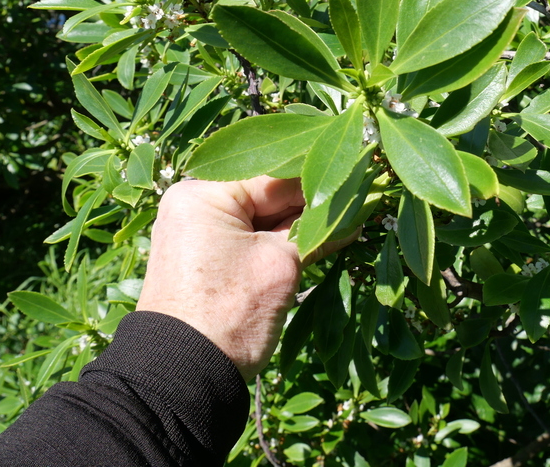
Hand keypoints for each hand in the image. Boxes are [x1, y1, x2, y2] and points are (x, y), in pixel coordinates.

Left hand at [136, 176, 349, 380]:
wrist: (187, 376)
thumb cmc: (231, 312)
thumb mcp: (280, 265)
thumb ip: (316, 231)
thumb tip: (358, 210)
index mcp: (203, 194)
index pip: (274, 176)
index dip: (320, 178)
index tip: (360, 174)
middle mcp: (197, 205)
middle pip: (268, 194)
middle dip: (313, 201)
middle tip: (363, 195)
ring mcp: (201, 232)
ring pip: (264, 218)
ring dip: (303, 223)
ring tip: (354, 215)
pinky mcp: (210, 258)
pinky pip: (253, 239)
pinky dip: (285, 241)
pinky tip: (328, 235)